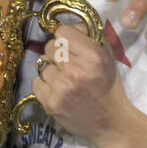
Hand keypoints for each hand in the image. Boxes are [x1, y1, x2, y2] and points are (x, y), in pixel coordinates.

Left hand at [31, 23, 132, 147]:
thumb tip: (68, 24)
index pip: (62, 31)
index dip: (67, 37)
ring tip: (65, 79)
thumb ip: (89, 36)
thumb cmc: (109, 86)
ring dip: (51, 70)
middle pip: (50, 46)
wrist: (110, 122)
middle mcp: (75, 71)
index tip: (73, 46)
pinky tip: (58, 90)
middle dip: (58, 52)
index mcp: (93, 56)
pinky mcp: (50, 104)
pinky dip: (44, 85)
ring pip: (41, 64)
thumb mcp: (107, 56)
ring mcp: (60, 88)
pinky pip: (36, 82)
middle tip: (69, 64)